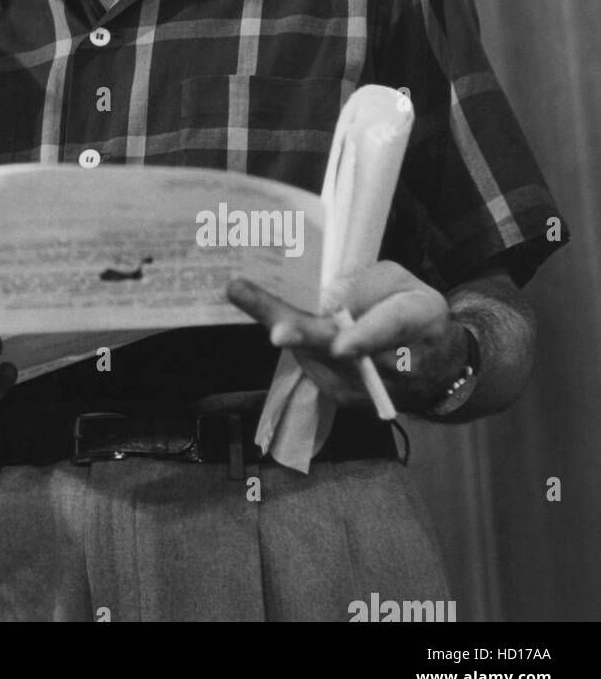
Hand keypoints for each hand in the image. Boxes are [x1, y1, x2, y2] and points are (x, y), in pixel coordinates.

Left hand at [227, 261, 468, 412]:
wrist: (434, 367)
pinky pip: (309, 363)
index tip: (341, 346)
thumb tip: (324, 295)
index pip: (389, 328)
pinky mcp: (342, 396)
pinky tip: (281, 320)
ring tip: (244, 292)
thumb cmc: (413, 310)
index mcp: (416, 320)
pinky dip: (293, 341)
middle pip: (339, 348)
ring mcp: (365, 386)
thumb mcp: (400, 283)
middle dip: (302, 335)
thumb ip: (365, 285)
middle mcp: (393, 363)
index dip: (364, 338)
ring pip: (314, 355)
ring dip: (280, 327)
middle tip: (273, 325)